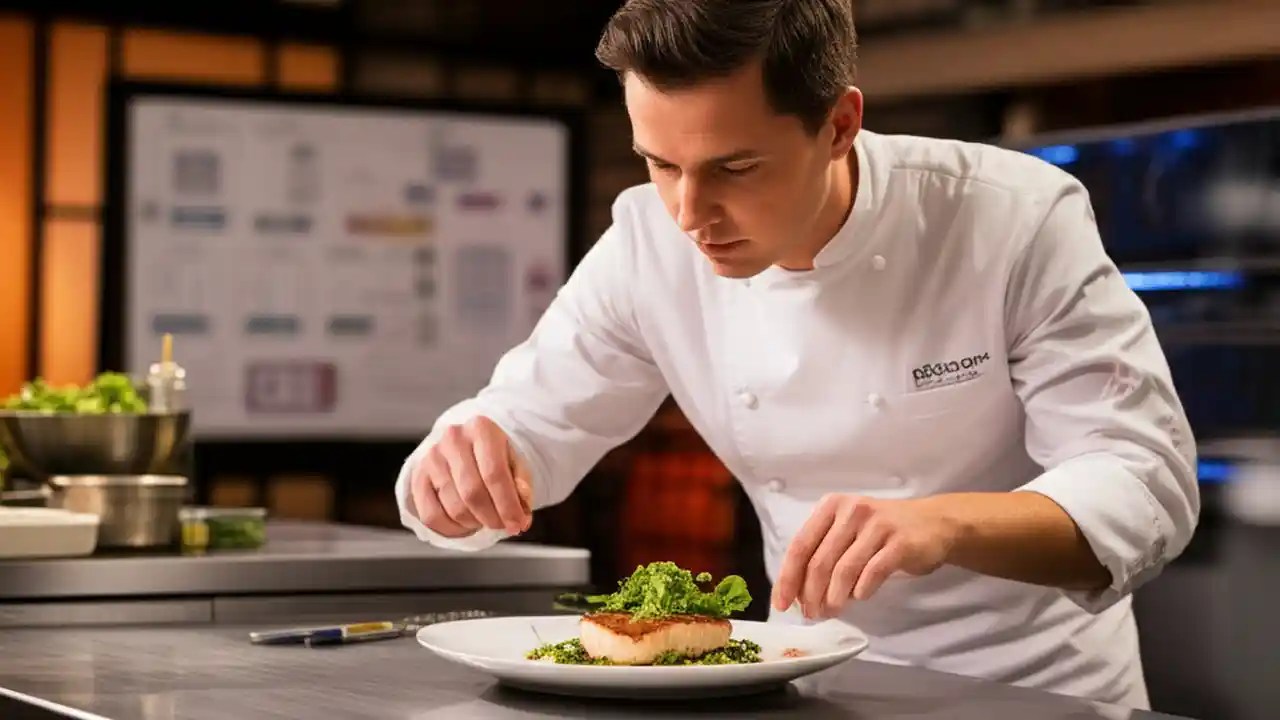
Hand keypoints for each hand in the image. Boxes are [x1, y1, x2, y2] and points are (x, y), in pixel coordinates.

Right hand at [410, 416, 533, 537]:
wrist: (465, 446)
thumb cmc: (494, 456)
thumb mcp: (515, 462)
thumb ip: (522, 485)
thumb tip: (521, 512)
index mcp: (481, 429)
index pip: (494, 474)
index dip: (507, 505)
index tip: (517, 525)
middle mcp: (452, 439)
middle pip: (472, 493)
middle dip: (492, 518)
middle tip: (503, 526)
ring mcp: (431, 457)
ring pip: (454, 508)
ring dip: (474, 523)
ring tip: (485, 520)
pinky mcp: (417, 476)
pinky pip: (431, 516)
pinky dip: (451, 529)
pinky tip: (465, 526)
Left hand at [771, 494, 958, 618]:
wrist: (934, 523)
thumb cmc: (883, 532)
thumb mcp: (848, 532)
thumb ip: (824, 553)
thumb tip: (799, 593)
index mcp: (831, 506)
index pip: (800, 545)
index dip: (787, 578)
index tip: (781, 604)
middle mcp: (851, 510)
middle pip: (819, 561)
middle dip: (810, 594)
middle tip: (811, 614)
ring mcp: (877, 525)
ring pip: (844, 569)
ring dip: (834, 597)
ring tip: (832, 611)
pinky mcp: (899, 542)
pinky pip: (872, 572)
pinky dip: (862, 590)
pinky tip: (860, 597)